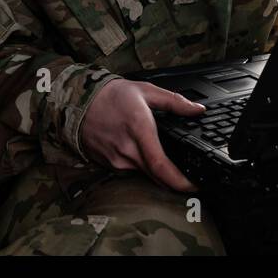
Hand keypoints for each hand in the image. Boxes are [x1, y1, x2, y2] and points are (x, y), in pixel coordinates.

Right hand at [80, 78, 204, 191]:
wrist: (79, 103)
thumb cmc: (112, 96)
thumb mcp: (146, 91)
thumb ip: (175, 102)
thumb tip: (198, 110)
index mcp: (139, 130)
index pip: (160, 165)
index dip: (179, 181)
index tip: (193, 186)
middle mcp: (127, 150)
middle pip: (156, 177)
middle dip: (175, 181)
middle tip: (189, 178)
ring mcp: (116, 160)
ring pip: (145, 174)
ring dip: (157, 171)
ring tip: (165, 159)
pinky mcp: (109, 165)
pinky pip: (131, 171)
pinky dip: (141, 166)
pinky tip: (142, 153)